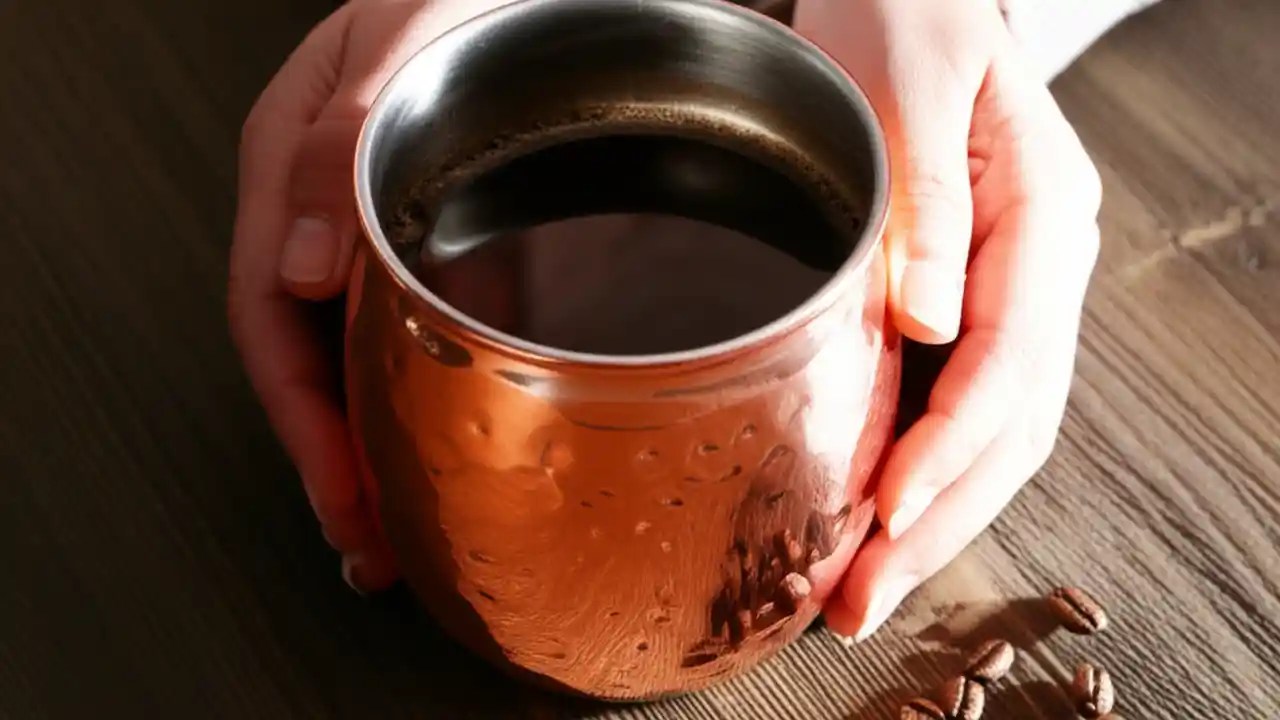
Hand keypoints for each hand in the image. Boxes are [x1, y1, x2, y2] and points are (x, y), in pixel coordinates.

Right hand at [229, 0, 516, 593]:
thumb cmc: (475, 2)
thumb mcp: (400, 46)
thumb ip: (339, 148)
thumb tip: (296, 271)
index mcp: (290, 165)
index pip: (268, 315)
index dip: (300, 415)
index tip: (339, 486)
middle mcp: (328, 213)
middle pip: (309, 357)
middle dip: (333, 460)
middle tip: (370, 544)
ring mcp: (385, 237)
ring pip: (361, 360)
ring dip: (375, 450)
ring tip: (399, 532)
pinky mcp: (448, 250)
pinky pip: (421, 339)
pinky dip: (424, 407)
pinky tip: (442, 457)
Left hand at [793, 0, 1101, 639]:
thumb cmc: (903, 20)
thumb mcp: (906, 90)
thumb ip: (920, 208)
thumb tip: (928, 328)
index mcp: (1042, 215)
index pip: (1008, 360)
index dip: (950, 449)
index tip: (887, 515)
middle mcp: (1039, 267)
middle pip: (1008, 423)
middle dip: (937, 519)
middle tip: (862, 599)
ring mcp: (1008, 292)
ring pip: (990, 431)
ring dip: (929, 516)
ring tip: (860, 588)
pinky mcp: (965, 304)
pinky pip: (958, 406)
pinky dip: (919, 470)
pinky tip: (873, 517)